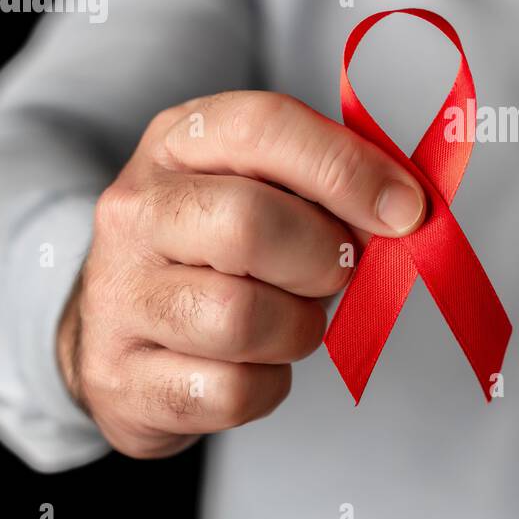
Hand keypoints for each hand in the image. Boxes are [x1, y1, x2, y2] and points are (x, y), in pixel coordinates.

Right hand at [55, 90, 426, 457]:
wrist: (113, 333)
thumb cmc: (213, 253)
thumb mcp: (261, 189)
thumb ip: (329, 184)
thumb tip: (404, 208)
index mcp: (178, 142)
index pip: (265, 127)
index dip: (347, 168)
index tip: (405, 210)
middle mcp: (135, 210)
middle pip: (249, 223)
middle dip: (322, 258)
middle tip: (336, 273)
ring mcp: (119, 296)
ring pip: (240, 318)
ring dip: (296, 329)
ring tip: (289, 321)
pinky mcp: (122, 379)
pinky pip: (230, 391)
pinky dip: (266, 386)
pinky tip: (252, 366)